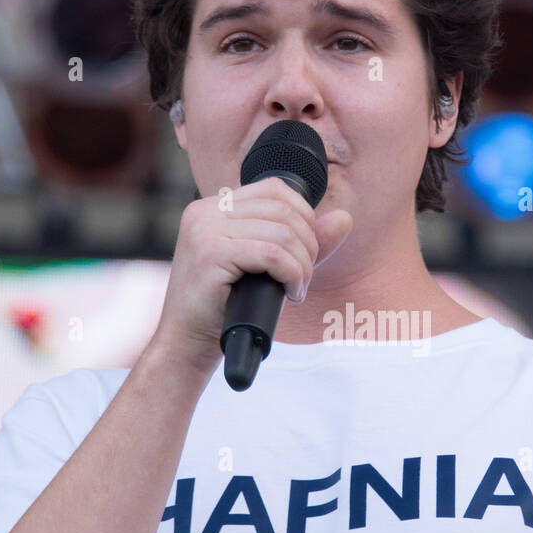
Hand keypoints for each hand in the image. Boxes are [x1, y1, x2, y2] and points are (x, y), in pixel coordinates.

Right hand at [150, 177, 353, 378]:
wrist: (187, 344)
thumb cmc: (224, 308)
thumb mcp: (266, 267)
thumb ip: (302, 241)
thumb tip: (345, 218)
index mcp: (212, 207)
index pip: (274, 189)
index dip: (303, 217)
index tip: (304, 252)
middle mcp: (204, 211)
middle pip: (283, 210)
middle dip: (308, 245)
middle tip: (303, 278)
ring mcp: (204, 230)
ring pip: (282, 233)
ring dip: (302, 265)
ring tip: (297, 288)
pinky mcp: (210, 254)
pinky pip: (272, 254)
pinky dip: (292, 274)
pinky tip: (291, 293)